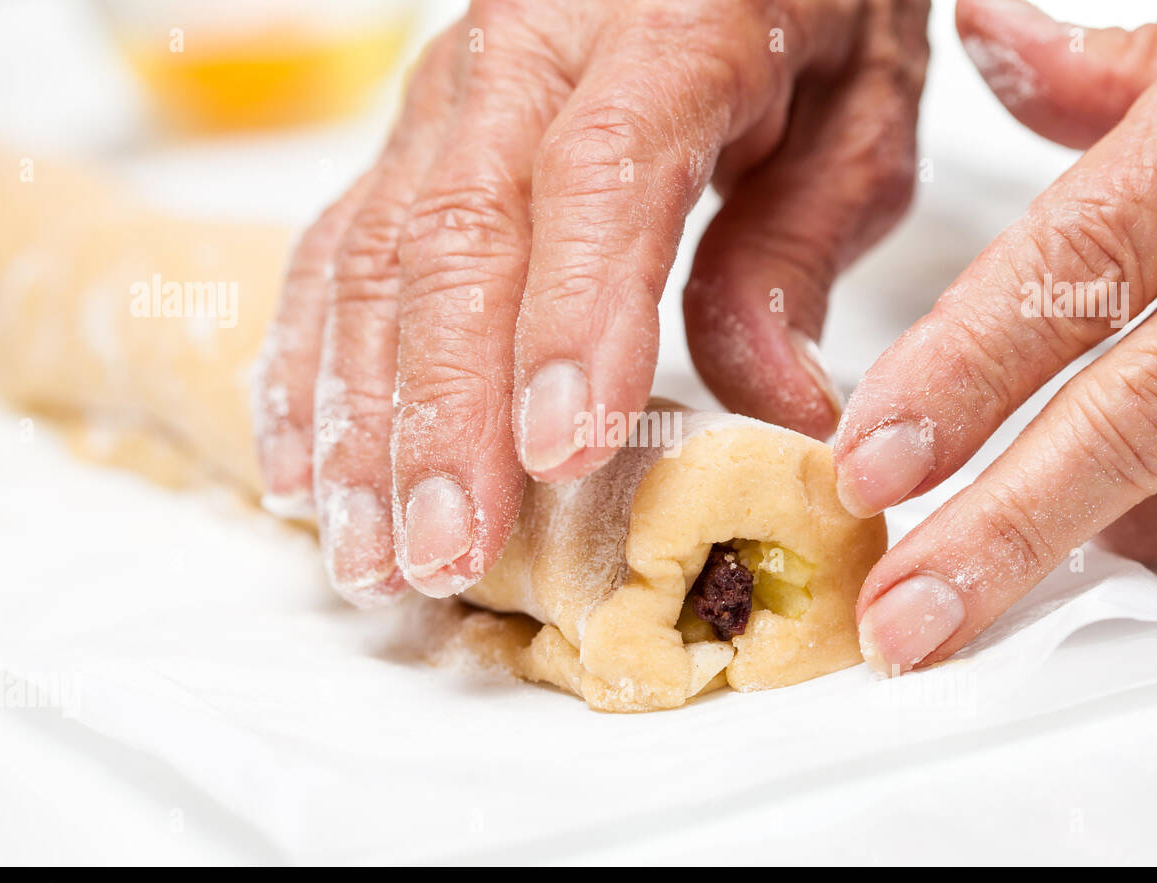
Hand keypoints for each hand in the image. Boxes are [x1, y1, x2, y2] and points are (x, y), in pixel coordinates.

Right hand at [252, 0, 928, 604]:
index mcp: (664, 21)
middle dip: (442, 412)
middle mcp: (527, 47)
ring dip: (363, 420)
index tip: (559, 455)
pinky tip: (303, 468)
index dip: (571, 318)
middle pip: (457, 233)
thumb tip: (780, 408)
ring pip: (374, 257)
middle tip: (446, 553)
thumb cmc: (796, 4)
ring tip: (374, 552)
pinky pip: (335, 250)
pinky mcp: (405, 137)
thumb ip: (801, 244)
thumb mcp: (854, 105)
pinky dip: (311, 367)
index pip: (600, 172)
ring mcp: (446, 93)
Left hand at [835, 0, 1156, 674]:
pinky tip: (1145, 528)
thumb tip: (980, 32)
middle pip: (1141, 408)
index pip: (1072, 268)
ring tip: (1006, 563)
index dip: (961, 376)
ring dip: (1106, 531)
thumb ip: (1093, 73)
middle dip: (1007, 527)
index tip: (869, 465)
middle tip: (908, 613)